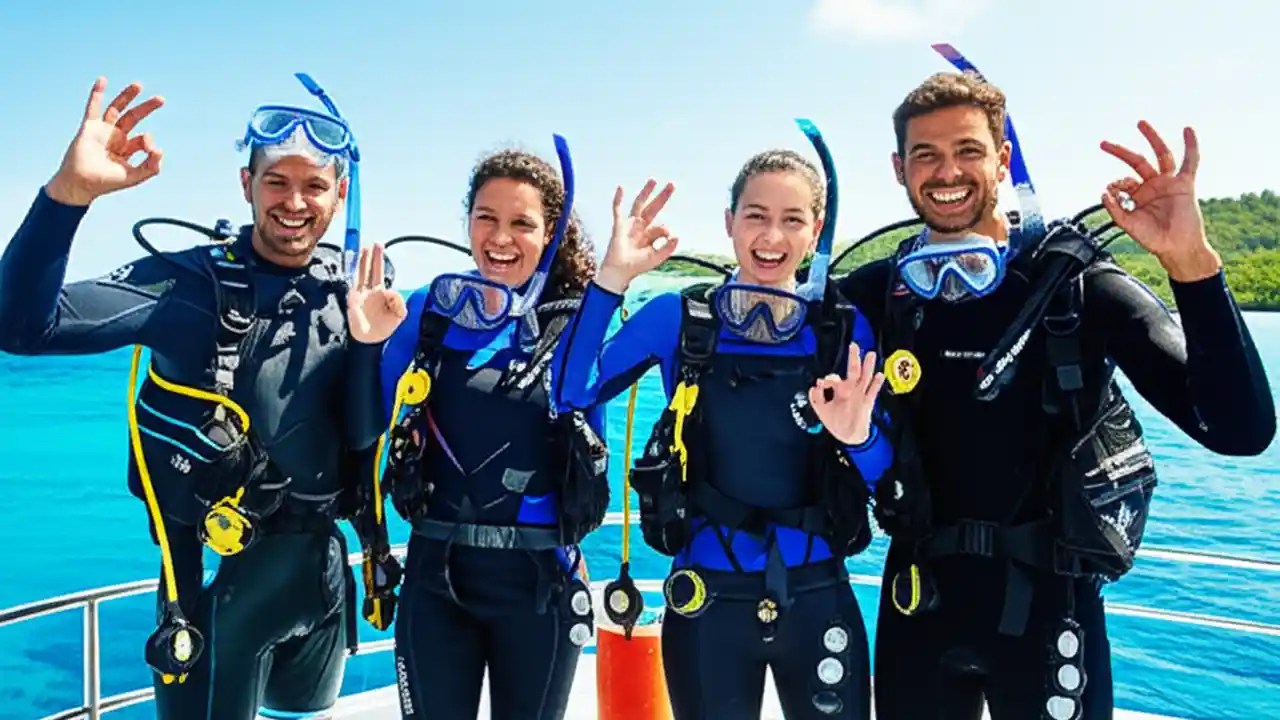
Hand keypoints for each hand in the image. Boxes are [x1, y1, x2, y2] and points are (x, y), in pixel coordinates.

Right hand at [46, 78, 165, 206]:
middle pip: (133, 117)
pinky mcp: (89, 127)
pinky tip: (103, 80)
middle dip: (147, 108)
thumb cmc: (106, 182)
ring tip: (139, 85)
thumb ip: (152, 167)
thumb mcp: (135, 177)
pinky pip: (93, 107)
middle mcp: (115, 137)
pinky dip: (97, 93)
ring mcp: (102, 131)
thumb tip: (160, 149)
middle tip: (161, 99)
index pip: (143, 139)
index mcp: (126, 149)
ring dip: (127, 96)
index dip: (150, 142)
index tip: (151, 150)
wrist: (81, 184)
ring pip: (116, 109)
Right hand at [347, 244, 406, 343]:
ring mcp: (360, 294)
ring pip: (361, 274)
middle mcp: (370, 290)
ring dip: (363, 262)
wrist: (370, 340)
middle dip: (373, 256)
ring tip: (364, 248)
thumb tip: (391, 291)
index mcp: (381, 292)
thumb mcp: (398, 315)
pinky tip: (360, 272)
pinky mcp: (353, 301)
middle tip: (376, 243)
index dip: (380, 262)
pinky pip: (356, 289)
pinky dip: (359, 283)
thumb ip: (399, 303)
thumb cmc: (384, 327)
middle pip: (371, 269)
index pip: (380, 272)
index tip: (380, 250)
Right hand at [596, 179, 679, 292]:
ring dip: (646, 192)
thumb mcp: (656, 258)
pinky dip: (618, 199)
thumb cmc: (637, 266)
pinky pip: (617, 210)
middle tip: (672, 184)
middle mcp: (641, 226)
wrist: (620, 272)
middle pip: (653, 207)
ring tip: (653, 180)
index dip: (665, 231)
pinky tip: (620, 188)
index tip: (666, 239)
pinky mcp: (618, 226)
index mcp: (650, 234)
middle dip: (663, 196)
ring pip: (639, 204)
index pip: (662, 226)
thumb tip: (677, 236)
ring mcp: (629, 224)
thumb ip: (668, 248)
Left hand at [809, 343, 885, 445]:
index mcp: (840, 391)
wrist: (849, 436)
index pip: (835, 379)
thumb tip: (814, 386)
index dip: (829, 379)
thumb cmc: (836, 422)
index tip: (823, 383)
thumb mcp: (822, 410)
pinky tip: (880, 375)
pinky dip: (876, 384)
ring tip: (870, 355)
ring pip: (865, 378)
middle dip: (853, 358)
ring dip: (868, 367)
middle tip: (854, 345)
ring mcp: (860, 395)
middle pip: (853, 371)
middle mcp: (851, 390)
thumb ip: (816, 398)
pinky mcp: (867, 403)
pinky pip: (873, 392)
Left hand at [1100, 121, 1220, 281]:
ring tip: (1140, 124)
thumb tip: (1103, 192)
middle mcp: (1153, 186)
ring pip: (1160, 155)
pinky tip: (1187, 130)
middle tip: (1103, 144)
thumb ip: (1115, 210)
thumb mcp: (1128, 225)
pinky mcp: (1185, 184)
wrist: (1177, 248)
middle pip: (1137, 161)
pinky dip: (1191, 145)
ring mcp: (1169, 183)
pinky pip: (1191, 161)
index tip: (1113, 191)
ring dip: (1151, 138)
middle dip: (1120, 152)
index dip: (1115, 184)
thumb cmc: (1154, 239)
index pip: (1122, 182)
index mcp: (1138, 196)